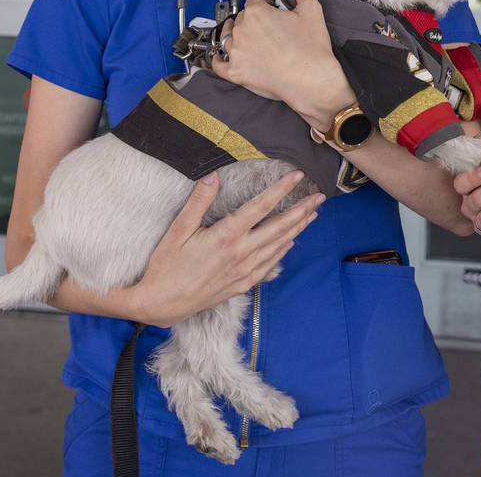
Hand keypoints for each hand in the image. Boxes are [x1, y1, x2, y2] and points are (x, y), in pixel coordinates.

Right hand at [130, 169, 321, 326]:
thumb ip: (198, 202)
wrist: (160, 304)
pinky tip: (289, 243)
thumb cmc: (166, 265)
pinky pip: (269, 265)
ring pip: (278, 246)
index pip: (261, 206)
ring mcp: (244, 271)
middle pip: (279, 227)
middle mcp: (241, 253)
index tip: (297, 176)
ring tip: (312, 215)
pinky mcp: (241, 284)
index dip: (281, 189)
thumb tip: (213, 176)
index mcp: (226, 235)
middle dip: (301, 210)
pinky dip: (282, 252)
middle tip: (319, 197)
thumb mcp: (178, 230)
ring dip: (297, 229)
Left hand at [212, 0, 353, 126]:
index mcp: (257, 13)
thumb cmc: (312, 48)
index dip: (263, 4)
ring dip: (235, 36)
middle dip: (252, 21)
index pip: (253, 2)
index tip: (271, 11)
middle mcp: (242, 31)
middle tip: (267, 29)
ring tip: (244, 39)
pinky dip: (218, 60)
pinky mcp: (236, 73)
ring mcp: (236, 53)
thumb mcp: (312, 11)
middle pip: (241, 19)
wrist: (311, 80)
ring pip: (228, 38)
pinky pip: (218, 65)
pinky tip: (220, 57)